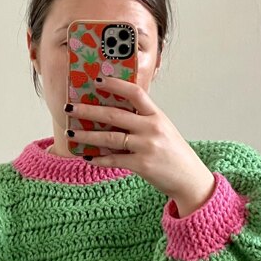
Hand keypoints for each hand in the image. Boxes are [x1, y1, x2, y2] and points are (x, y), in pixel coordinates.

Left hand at [69, 74, 214, 201]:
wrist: (190, 179)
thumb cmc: (174, 154)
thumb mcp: (163, 130)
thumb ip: (143, 120)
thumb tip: (114, 114)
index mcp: (157, 116)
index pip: (135, 93)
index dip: (116, 85)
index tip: (98, 80)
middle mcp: (151, 128)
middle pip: (114, 114)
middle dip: (88, 110)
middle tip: (70, 107)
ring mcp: (146, 147)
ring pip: (109, 137)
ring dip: (87, 135)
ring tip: (71, 133)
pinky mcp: (142, 165)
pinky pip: (114, 159)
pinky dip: (98, 158)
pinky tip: (87, 156)